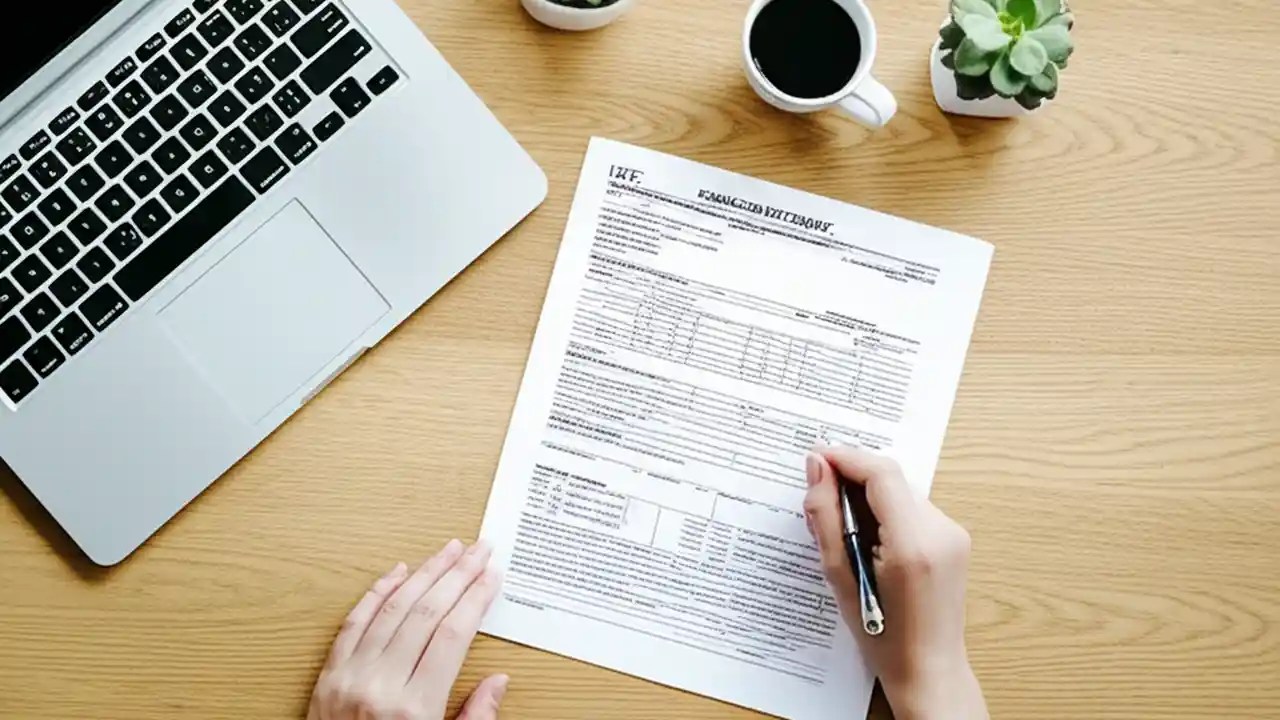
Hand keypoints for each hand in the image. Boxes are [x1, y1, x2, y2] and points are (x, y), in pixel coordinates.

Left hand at [308, 540, 507, 719]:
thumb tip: (498, 682)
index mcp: (414, 709)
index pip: (453, 634)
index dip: (476, 598)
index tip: (492, 575)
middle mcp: (380, 686)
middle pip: (427, 612)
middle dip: (457, 574)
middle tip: (478, 550)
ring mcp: (349, 678)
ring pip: (392, 608)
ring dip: (424, 573)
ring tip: (447, 550)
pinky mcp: (327, 677)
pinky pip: (353, 623)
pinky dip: (376, 593)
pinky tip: (397, 572)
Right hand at [803, 447, 987, 719]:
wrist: (929, 670)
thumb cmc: (881, 635)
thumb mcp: (840, 576)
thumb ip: (826, 516)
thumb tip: (816, 468)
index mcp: (913, 543)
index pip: (880, 473)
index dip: (845, 457)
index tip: (816, 459)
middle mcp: (941, 531)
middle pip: (890, 479)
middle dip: (852, 479)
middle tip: (819, 501)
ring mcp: (954, 534)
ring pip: (900, 492)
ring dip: (868, 498)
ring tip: (843, 532)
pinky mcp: (955, 539)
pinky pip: (913, 509)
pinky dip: (886, 512)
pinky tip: (869, 542)